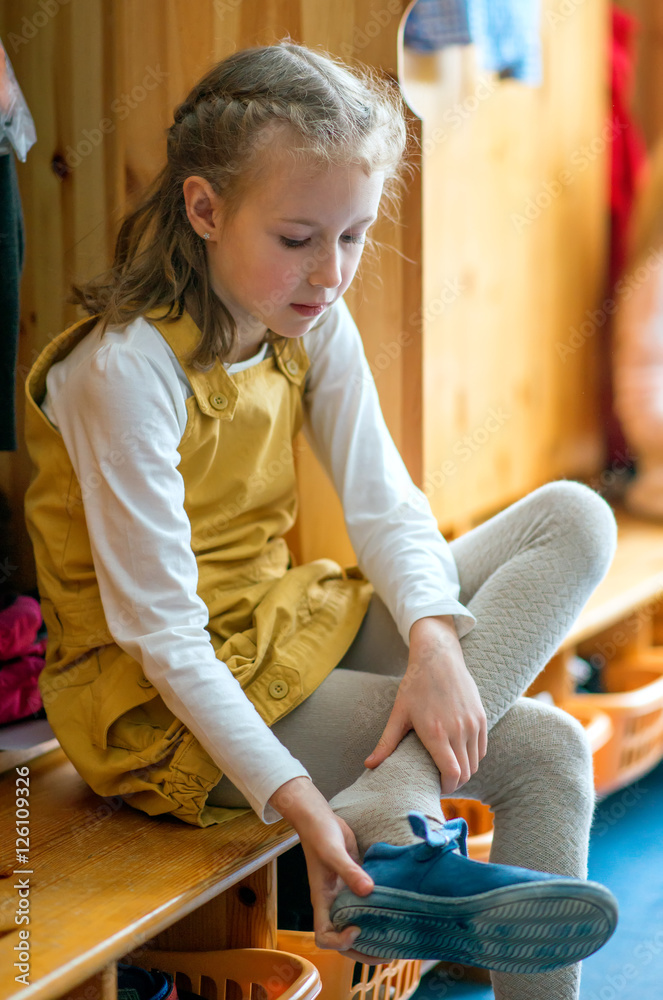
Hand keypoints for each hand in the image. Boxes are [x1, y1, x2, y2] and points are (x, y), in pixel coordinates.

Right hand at [269, 777, 381, 962]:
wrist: (320, 820)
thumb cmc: (320, 836)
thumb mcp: (333, 852)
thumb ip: (349, 871)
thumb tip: (369, 891)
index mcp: (322, 901)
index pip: (324, 936)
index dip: (340, 941)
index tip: (357, 929)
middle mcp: (333, 904)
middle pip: (344, 940)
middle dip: (364, 952)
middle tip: (388, 954)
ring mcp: (344, 896)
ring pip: (357, 925)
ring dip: (373, 938)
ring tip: (395, 943)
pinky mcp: (355, 885)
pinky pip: (365, 907)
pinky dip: (378, 915)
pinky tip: (396, 915)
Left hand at [364, 615, 486, 793]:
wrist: (438, 658)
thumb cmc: (415, 686)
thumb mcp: (399, 714)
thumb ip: (386, 744)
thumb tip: (368, 766)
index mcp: (437, 733)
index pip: (452, 774)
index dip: (446, 788)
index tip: (435, 787)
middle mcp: (458, 731)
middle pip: (466, 773)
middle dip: (453, 782)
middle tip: (440, 781)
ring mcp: (473, 724)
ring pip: (475, 763)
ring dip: (464, 771)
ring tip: (449, 769)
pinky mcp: (481, 718)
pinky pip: (481, 748)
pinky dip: (472, 757)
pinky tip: (459, 754)